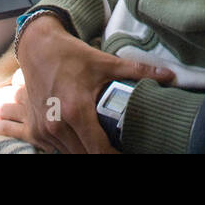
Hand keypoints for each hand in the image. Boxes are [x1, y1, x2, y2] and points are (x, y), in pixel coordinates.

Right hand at [0, 13, 174, 152]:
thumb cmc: (71, 55)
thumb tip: (170, 75)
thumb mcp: (106, 62)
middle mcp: (56, 124)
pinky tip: (78, 137)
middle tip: (115, 147)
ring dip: (84, 151)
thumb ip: (138, 71)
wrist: (38, 47)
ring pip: (69, 154)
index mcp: (76, 110)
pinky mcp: (34, 130)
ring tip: (100, 142)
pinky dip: (67, 148)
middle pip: (84, 156)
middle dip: (101, 154)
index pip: (99, 150)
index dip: (115, 157)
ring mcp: (43, 129)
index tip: (127, 154)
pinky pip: (53, 150)